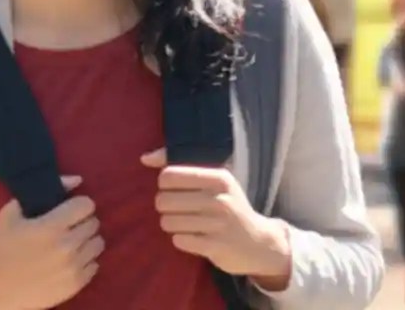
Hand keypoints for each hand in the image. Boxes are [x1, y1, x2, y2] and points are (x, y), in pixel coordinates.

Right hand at [0, 177, 102, 308]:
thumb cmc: (3, 249)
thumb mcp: (10, 214)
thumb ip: (38, 193)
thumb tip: (75, 180)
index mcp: (52, 226)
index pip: (86, 205)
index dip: (79, 204)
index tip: (71, 208)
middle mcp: (68, 245)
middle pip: (94, 224)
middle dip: (83, 221)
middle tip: (70, 226)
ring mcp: (75, 266)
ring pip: (98, 244)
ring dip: (87, 240)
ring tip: (73, 243)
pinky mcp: (77, 284)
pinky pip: (95, 265)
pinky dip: (86, 260)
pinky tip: (71, 261)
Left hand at [142, 148, 291, 289]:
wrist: (259, 243)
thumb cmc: (229, 206)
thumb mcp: (214, 181)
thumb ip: (178, 165)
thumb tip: (144, 158)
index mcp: (218, 178)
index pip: (169, 175)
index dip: (164, 185)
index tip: (175, 190)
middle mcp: (220, 199)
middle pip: (163, 200)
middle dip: (165, 207)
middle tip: (178, 211)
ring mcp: (218, 224)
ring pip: (168, 222)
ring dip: (171, 225)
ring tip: (185, 224)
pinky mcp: (215, 246)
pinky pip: (178, 240)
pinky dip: (181, 240)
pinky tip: (193, 238)